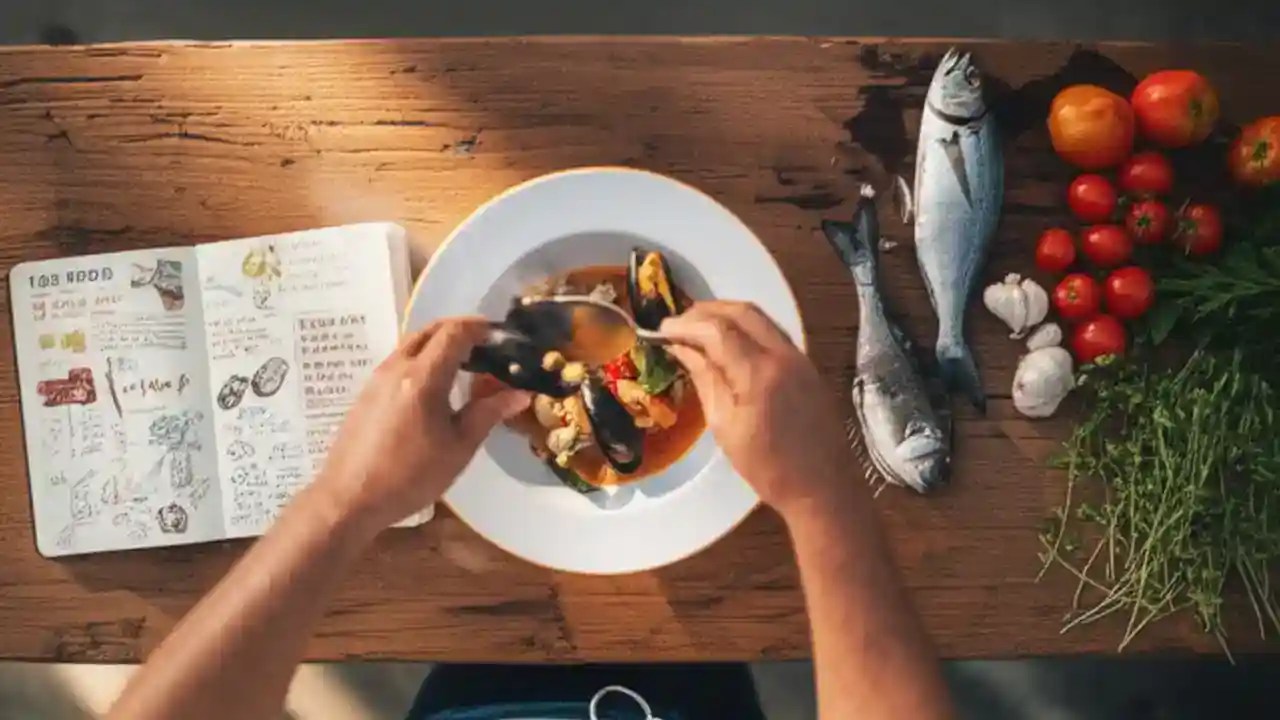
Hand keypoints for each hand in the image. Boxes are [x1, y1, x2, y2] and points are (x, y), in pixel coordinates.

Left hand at [309, 318, 530, 530]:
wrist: (350, 498)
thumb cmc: (411, 476)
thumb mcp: (458, 447)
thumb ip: (488, 413)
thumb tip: (520, 393)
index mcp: (422, 377)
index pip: (454, 333)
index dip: (479, 328)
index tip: (500, 336)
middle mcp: (397, 368)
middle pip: (430, 330)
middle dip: (459, 330)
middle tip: (485, 346)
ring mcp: (377, 378)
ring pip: (412, 344)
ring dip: (439, 344)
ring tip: (464, 366)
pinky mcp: (366, 393)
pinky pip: (399, 361)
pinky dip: (422, 359)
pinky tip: (434, 388)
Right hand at [661, 301, 855, 517]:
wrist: (824, 487)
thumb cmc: (769, 468)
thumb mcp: (726, 427)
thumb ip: (706, 380)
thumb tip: (682, 349)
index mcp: (760, 374)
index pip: (717, 330)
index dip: (686, 325)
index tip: (661, 330)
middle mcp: (783, 355)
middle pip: (741, 312)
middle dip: (705, 312)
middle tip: (677, 324)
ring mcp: (800, 357)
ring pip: (759, 317)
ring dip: (726, 315)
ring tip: (697, 328)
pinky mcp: (807, 365)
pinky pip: (772, 331)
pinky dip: (745, 327)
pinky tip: (727, 342)